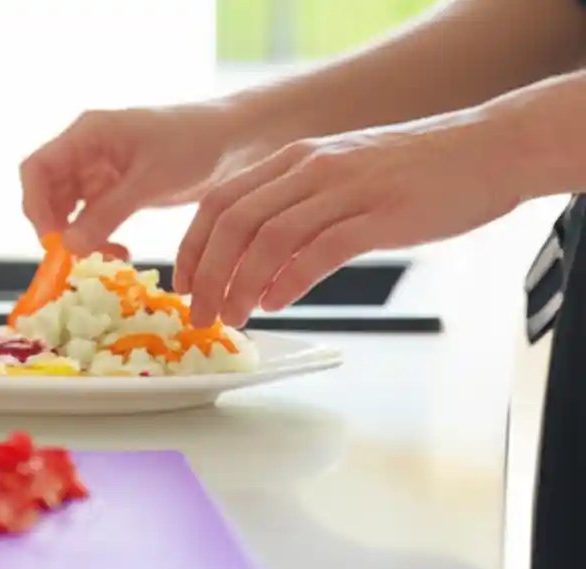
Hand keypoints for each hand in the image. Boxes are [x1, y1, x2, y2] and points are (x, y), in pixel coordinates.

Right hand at [20, 103, 250, 256]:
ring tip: (108, 257)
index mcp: (87, 134)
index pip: (36, 169)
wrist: (236, 140)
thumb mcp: (150, 181)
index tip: (53, 241)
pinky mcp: (116, 188)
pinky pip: (91, 218)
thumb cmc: (194, 145)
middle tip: (80, 259)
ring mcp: (99, 170)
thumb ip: (107, 213)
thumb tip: (68, 246)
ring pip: (67, 211)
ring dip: (78, 238)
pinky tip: (120, 252)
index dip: (35, 206)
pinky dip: (98, 237)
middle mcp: (86, 150)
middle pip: (47, 193)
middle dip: (58, 228)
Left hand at [173, 113, 520, 327]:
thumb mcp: (338, 178)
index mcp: (293, 158)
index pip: (219, 201)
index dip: (193, 247)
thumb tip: (260, 271)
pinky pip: (320, 250)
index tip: (184, 285)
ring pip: (269, 239)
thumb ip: (295, 214)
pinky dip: (291, 281)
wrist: (485, 150)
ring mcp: (344, 189)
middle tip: (202, 314)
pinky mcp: (380, 215)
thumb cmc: (411, 172)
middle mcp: (310, 168)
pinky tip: (279, 303)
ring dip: (243, 284)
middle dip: (208, 274)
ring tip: (236, 316)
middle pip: (234, 222)